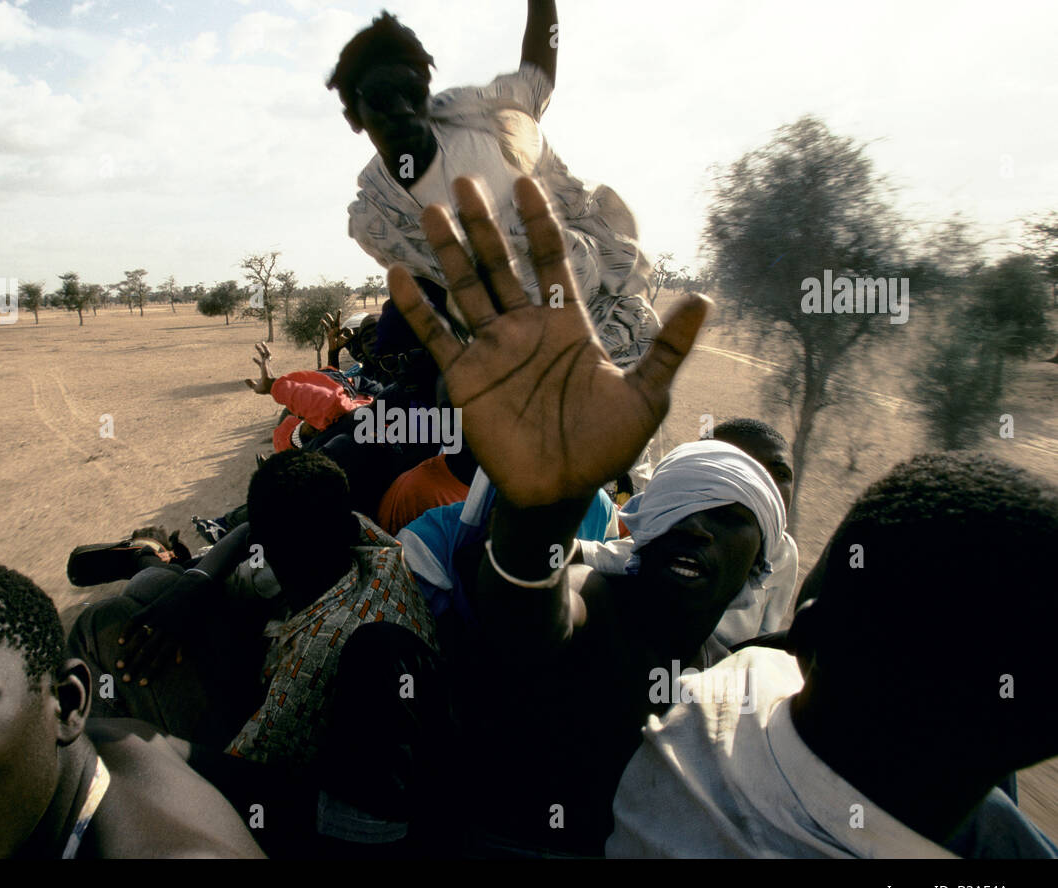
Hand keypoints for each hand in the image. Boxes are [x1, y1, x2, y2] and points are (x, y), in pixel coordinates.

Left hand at [243, 341, 273, 393]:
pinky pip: (267, 353)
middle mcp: (266, 367)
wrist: (270, 386)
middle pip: (264, 357)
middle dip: (260, 351)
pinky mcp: (267, 362)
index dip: (257, 361)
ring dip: (263, 348)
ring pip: (266, 354)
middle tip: (257, 346)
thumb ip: (250, 384)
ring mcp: (267, 364)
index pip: (260, 364)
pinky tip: (261, 344)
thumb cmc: (264, 388)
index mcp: (264, 372)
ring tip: (260, 342)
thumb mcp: (256, 388)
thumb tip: (245, 380)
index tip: (252, 358)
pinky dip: (265, 348)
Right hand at [321, 310, 354, 354]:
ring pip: (331, 323)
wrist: (335, 349)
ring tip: (326, 313)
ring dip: (329, 318)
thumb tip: (354, 333)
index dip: (348, 330)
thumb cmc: (341, 345)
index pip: (345, 328)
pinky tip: (321, 320)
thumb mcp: (347, 341)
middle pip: (338, 321)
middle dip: (338, 316)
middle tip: (339, 310)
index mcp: (342, 331)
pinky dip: (324, 324)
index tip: (351, 333)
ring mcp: (332, 330)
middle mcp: (337, 329)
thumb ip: (350, 337)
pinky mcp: (329, 333)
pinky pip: (326, 327)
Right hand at [387, 176, 707, 507]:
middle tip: (465, 180)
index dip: (537, 223)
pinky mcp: (466, 376)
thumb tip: (705, 299)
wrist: (561, 490)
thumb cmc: (605, 445)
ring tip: (432, 212)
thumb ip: (668, 348)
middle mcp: (525, 328)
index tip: (524, 185)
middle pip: (500, 263)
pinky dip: (418, 306)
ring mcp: (492, 350)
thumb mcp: (647, 394)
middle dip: (483, 224)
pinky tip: (398, 274)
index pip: (549, 260)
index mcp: (566, 324)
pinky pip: (437, 335)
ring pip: (465, 288)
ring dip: (448, 251)